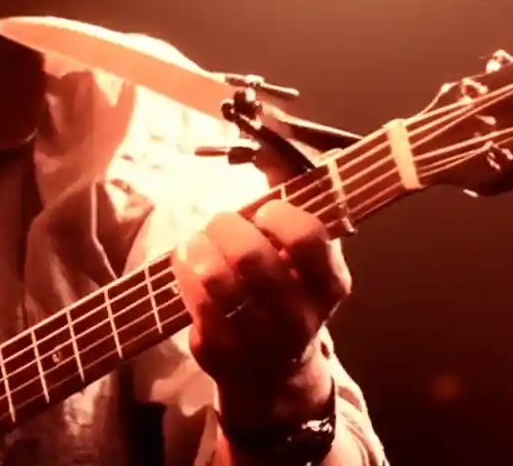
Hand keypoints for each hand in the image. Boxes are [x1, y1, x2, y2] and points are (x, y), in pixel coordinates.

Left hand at [171, 200, 350, 423]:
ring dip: (199, 245)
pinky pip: (191, 299)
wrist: (275, 373)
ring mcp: (258, 340)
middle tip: (221, 224)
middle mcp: (299, 317)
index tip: (264, 213)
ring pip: (216, 278)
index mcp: (330, 285)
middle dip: (225, 226)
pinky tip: (187, 263)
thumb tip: (272, 139)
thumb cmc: (288, 291)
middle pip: (252, 256)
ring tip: (200, 241)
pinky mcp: (219, 352)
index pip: (308, 238)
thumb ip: (291, 194)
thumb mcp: (306, 254)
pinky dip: (183, 270)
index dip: (278, 215)